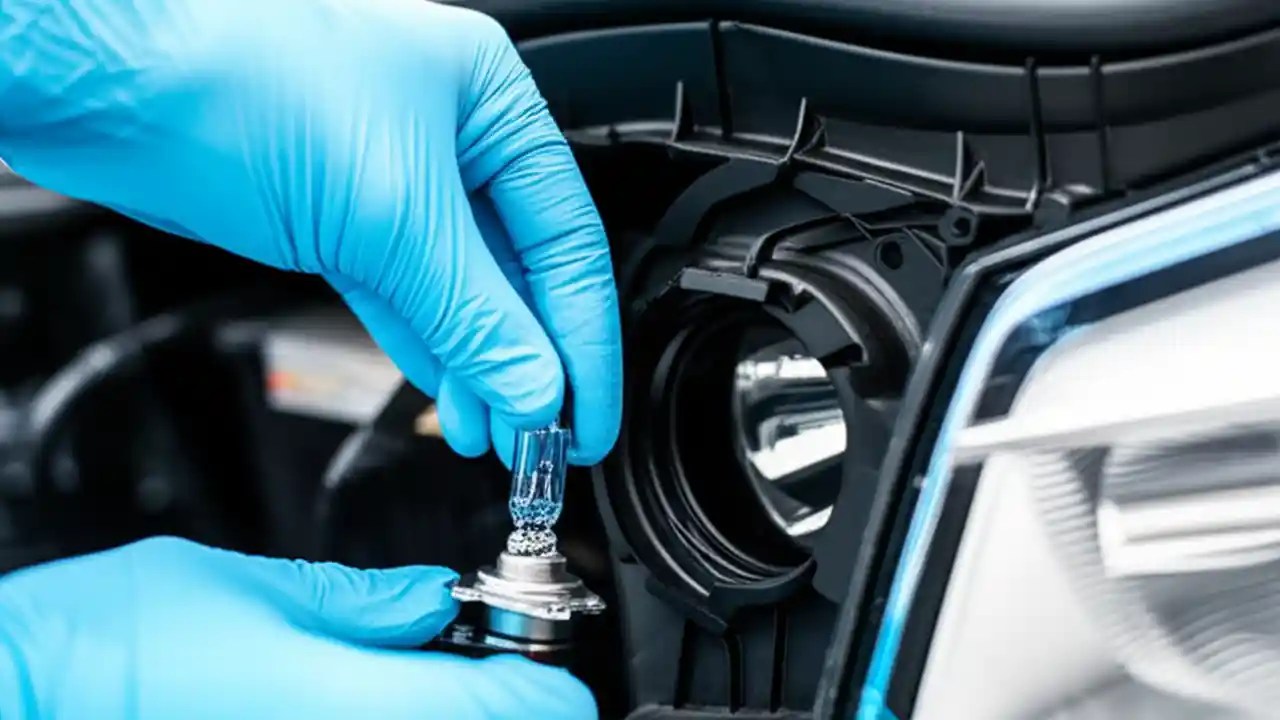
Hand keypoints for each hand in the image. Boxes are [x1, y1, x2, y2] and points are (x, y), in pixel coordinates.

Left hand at [0, 0, 621, 465]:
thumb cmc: (241, 80)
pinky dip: (429, 345)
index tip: (587, 414)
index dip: (582, 338)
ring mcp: (391, 176)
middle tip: (542, 438)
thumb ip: (477, 318)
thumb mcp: (393, 217)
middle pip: (517, 270)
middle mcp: (450, 133)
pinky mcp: (338, 214)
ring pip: (461, 290)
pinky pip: (405, 293)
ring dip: (481, 365)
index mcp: (490, 99)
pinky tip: (450, 392)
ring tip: (495, 433)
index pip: (567, 239)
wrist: (109, 80)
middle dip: (531, 360)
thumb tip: (536, 391)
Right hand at [0, 536, 596, 718]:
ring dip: (451, 710)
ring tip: (420, 668)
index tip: (553, 662)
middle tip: (483, 656)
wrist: (19, 697)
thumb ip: (360, 599)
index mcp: (362, 705)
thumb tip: (430, 599)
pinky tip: (362, 697)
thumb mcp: (252, 588)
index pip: (520, 710)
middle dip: (503, 699)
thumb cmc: (106, 645)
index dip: (554, 684)